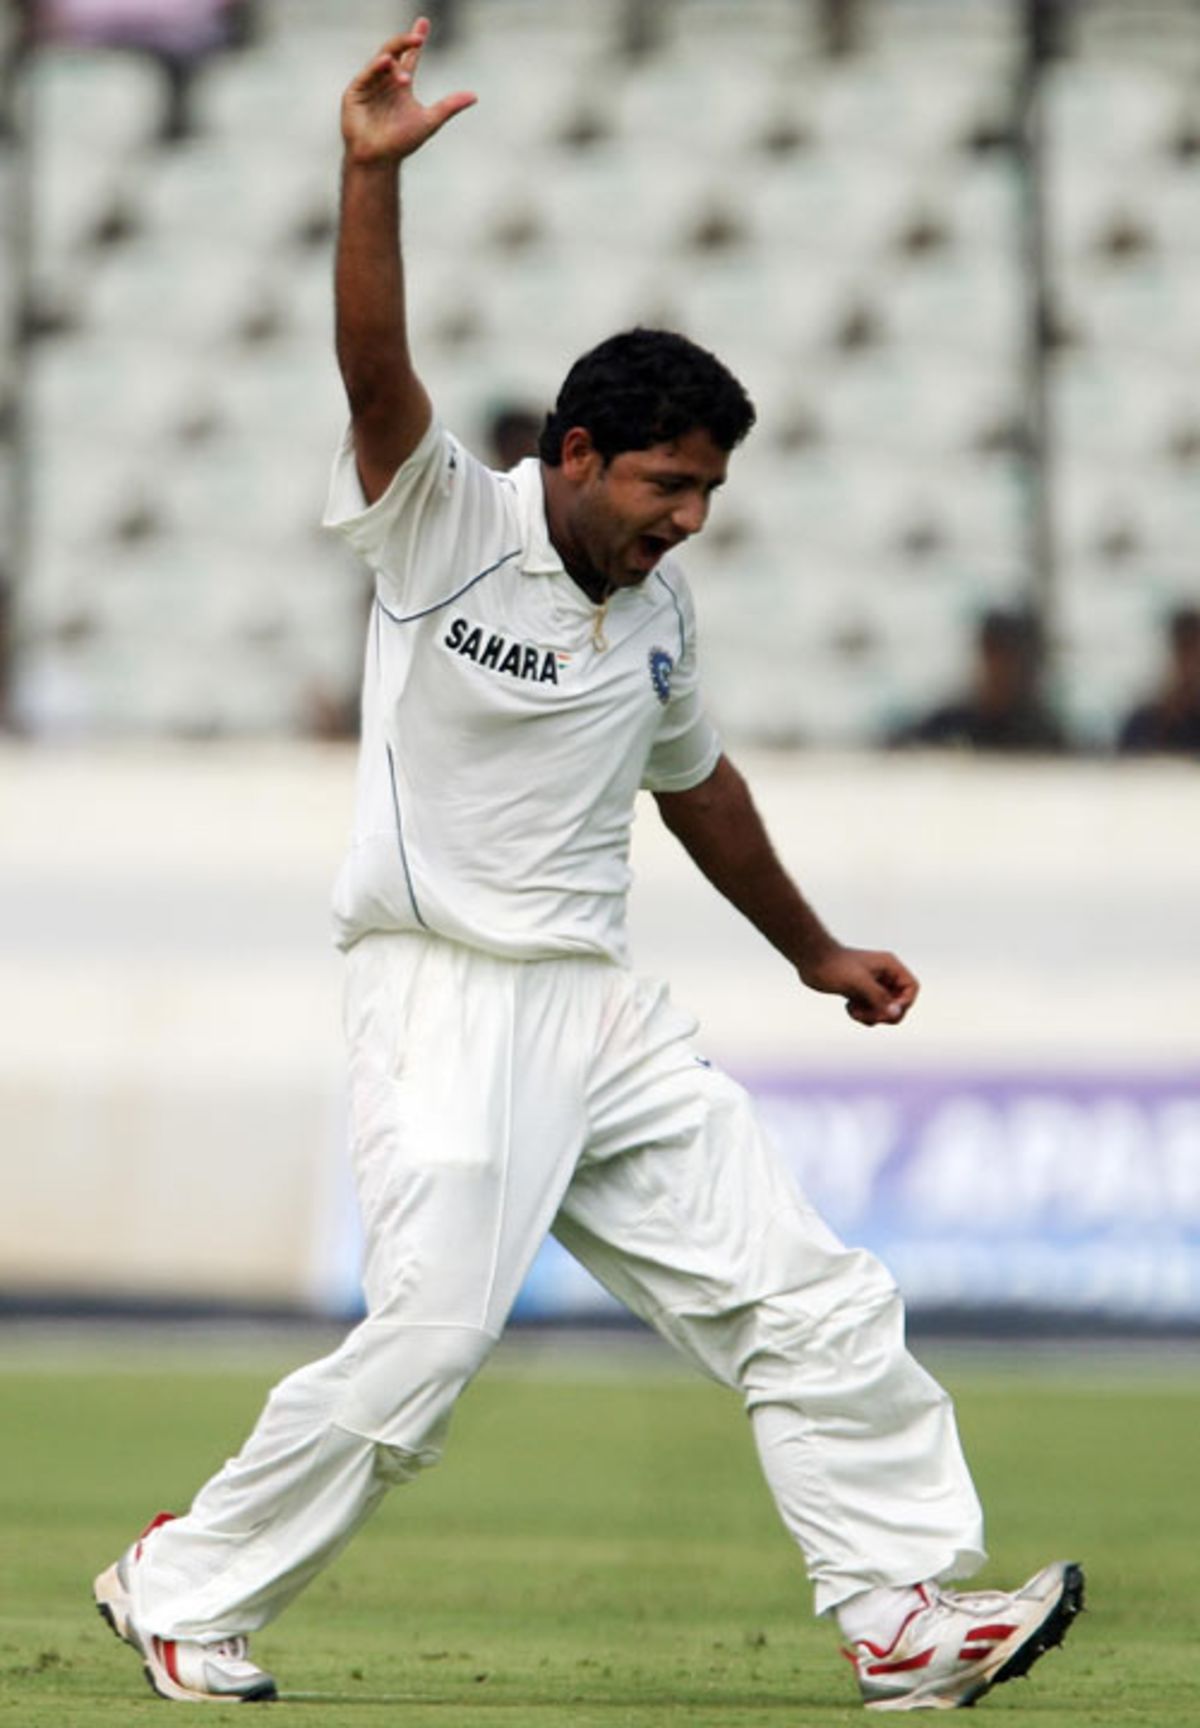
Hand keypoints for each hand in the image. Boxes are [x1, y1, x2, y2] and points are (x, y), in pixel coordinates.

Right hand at [342, 17, 475, 166]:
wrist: (379, 160)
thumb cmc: (401, 142)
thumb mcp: (429, 121)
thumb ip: (449, 106)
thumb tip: (474, 96)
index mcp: (401, 83)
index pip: (410, 57)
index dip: (417, 40)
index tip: (424, 23)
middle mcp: (385, 79)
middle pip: (395, 52)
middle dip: (405, 43)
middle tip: (418, 38)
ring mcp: (369, 84)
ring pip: (381, 61)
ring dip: (394, 62)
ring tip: (407, 76)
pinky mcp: (355, 92)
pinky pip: (366, 74)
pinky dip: (376, 67)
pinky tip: (387, 62)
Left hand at [797, 943, 918, 1027]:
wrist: (811, 961)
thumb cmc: (834, 966)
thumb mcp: (859, 983)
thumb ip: (879, 998)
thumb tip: (895, 1014)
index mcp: (889, 966)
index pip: (911, 988)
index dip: (904, 1003)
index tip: (888, 1010)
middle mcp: (884, 976)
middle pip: (899, 1004)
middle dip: (884, 1013)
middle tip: (868, 1015)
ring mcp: (872, 985)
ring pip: (884, 1010)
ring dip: (871, 1016)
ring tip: (855, 1010)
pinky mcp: (861, 993)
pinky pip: (871, 1011)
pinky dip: (862, 1015)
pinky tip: (849, 1007)